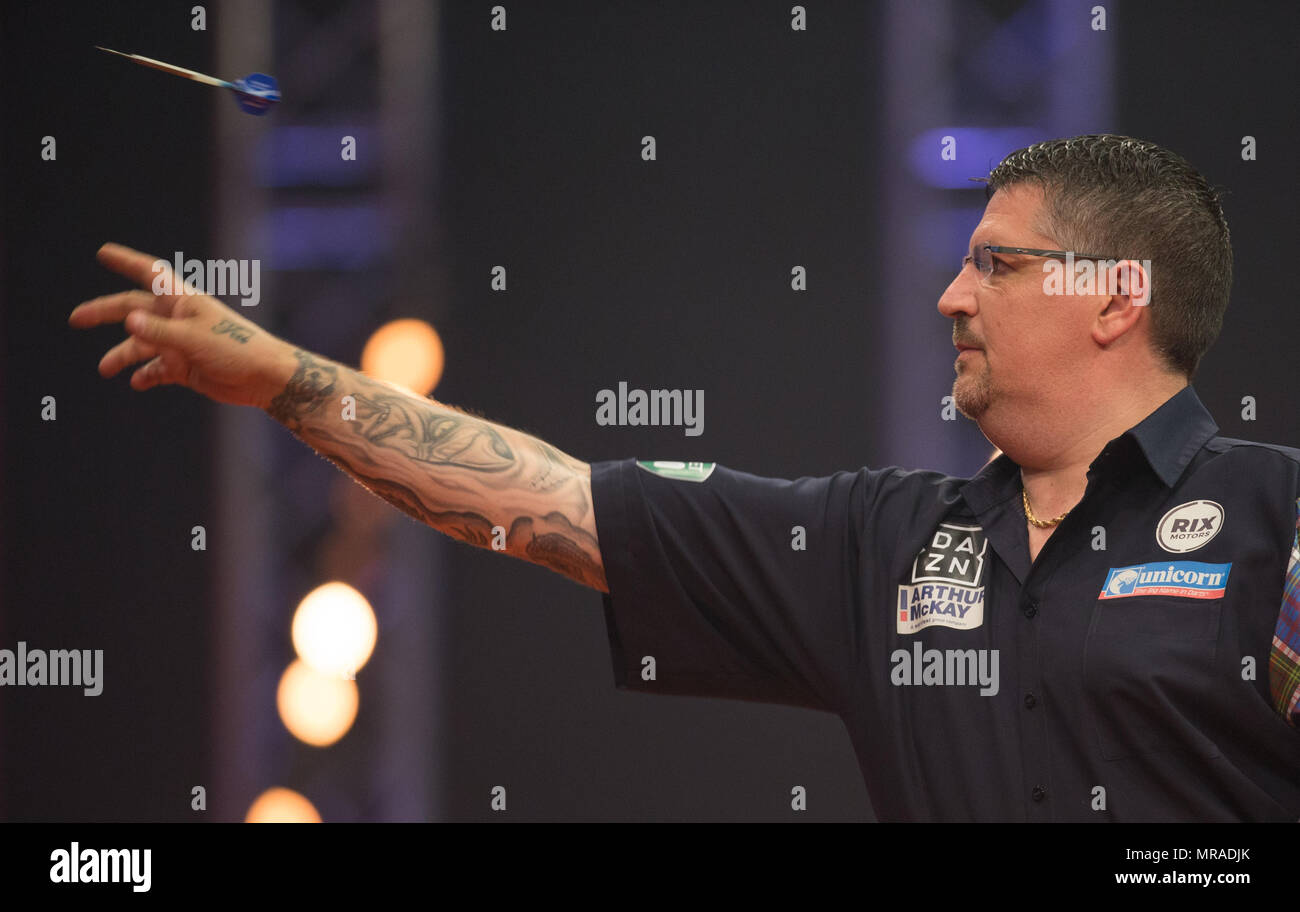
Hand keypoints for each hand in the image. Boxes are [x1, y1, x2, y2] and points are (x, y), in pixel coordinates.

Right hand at [69, 243, 295, 409]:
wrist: (264, 378)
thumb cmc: (235, 349)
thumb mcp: (193, 339)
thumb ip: (159, 332)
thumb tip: (128, 321)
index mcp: (182, 301)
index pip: (150, 274)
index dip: (127, 262)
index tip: (103, 252)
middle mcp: (178, 319)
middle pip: (133, 310)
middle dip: (105, 313)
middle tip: (76, 318)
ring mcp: (180, 343)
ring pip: (141, 345)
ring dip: (123, 356)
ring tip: (105, 369)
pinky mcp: (185, 367)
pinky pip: (156, 369)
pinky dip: (145, 376)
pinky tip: (136, 384)